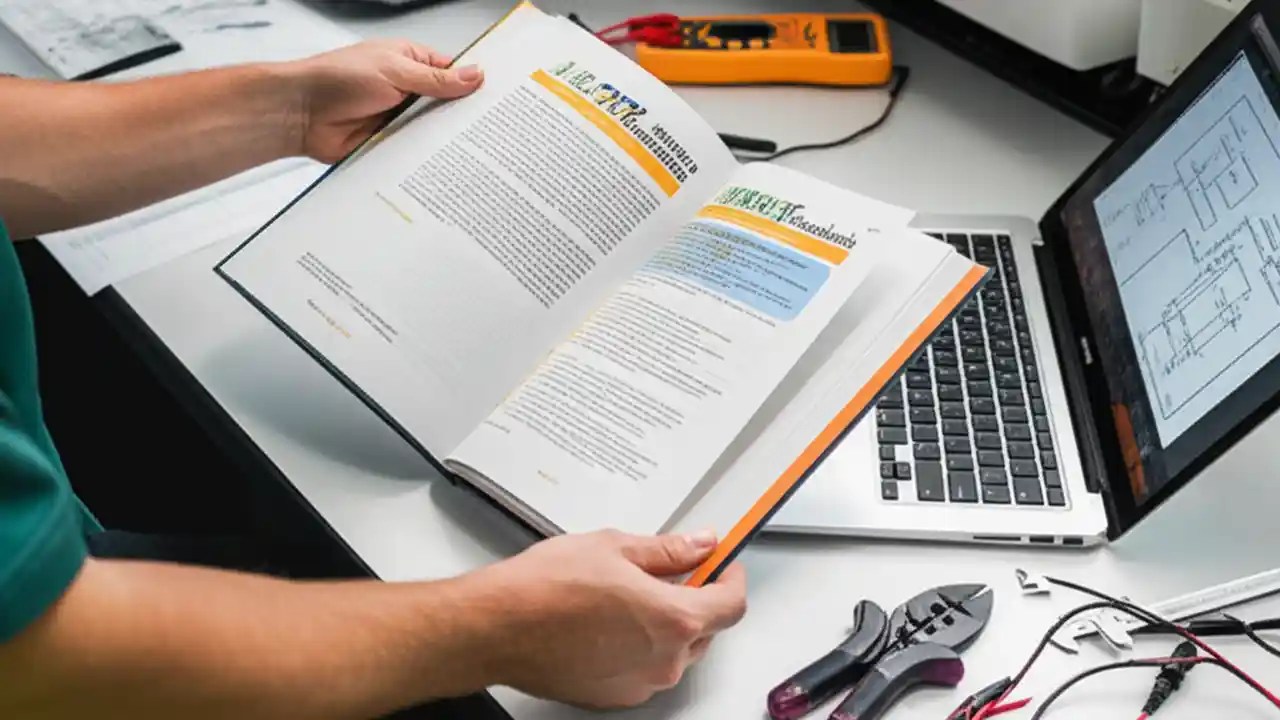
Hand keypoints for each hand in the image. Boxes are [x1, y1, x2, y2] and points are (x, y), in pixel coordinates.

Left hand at [279, 40, 483, 162]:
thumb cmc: (336, 79)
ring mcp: (400, 119)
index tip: (498, 98)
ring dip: (444, 140)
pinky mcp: (391, 145)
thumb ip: (437, 79)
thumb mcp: (394, 71)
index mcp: (411, 62)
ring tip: (476, 153)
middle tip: (493, 131)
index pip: (454, 73)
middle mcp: (408, 90)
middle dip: (464, 117)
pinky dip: (426, 159)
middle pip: (447, 106)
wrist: (300, 114)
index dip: (475, 85)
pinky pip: (416, 153)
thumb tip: (475, 75)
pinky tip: (444, 166)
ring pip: (433, 132)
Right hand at [471, 530, 747, 708]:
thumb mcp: (614, 548)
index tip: (724, 567)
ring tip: (630, 596)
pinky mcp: (613, 697)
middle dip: (697, 600)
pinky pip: (644, 670)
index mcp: (673, 620)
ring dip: (667, 626)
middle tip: (673, 573)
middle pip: (706, 631)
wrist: (496, 627)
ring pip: (675, 654)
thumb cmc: (546, 588)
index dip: (732, 580)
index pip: (731, 605)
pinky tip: (610, 622)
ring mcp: (639, 685)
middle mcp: (664, 661)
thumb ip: (667, 551)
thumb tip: (698, 546)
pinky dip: (640, 648)